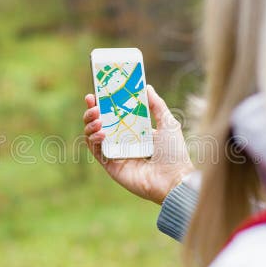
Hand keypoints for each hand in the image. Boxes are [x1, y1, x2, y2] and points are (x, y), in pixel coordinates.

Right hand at [83, 85, 193, 203]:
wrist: (173, 179)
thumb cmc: (174, 153)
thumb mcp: (168, 123)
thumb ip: (157, 105)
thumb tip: (146, 87)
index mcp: (136, 131)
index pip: (115, 114)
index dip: (105, 104)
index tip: (97, 92)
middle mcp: (123, 142)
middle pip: (100, 124)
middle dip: (92, 112)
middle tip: (93, 102)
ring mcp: (116, 154)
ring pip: (93, 136)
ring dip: (90, 125)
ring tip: (98, 119)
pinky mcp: (111, 166)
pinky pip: (96, 152)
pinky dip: (94, 141)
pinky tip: (102, 133)